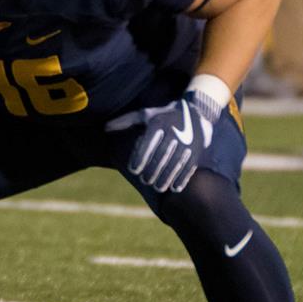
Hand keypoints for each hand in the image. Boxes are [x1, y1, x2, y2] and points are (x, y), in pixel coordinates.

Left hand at [105, 75, 229, 192]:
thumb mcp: (145, 115)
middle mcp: (174, 131)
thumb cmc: (163, 116)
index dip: (141, 158)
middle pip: (162, 155)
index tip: (134, 170)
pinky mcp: (197, 150)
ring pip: (176, 162)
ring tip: (159, 187)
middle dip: (153, 170)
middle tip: (146, 181)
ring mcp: (188, 142)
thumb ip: (125, 121)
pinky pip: (190, 166)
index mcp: (159, 122)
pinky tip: (176, 187)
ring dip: (167, 177)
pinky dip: (183, 178)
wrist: (195, 114)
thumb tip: (105, 128)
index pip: (148, 143)